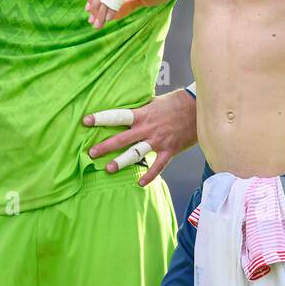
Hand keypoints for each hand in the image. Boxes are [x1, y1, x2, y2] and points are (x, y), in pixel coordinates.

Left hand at [84, 89, 198, 185]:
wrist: (198, 108)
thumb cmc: (176, 102)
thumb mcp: (154, 101)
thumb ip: (140, 107)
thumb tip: (127, 105)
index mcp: (142, 115)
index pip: (117, 116)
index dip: (101, 118)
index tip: (86, 121)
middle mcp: (147, 129)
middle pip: (122, 139)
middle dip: (105, 146)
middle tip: (90, 153)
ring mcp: (158, 141)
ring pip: (136, 154)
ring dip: (122, 162)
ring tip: (109, 169)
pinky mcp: (169, 151)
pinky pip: (158, 166)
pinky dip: (149, 176)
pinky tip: (140, 184)